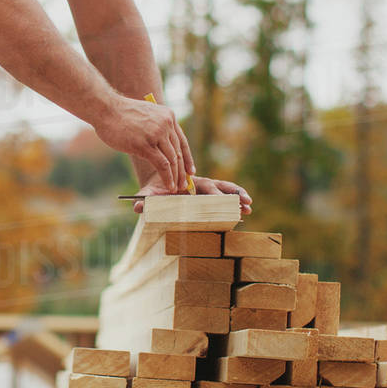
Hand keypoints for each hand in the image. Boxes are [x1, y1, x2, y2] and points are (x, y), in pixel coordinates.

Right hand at [93, 95, 195, 191]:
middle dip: (182, 171)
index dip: (187, 158)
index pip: (182, 141)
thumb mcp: (145, 115)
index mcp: (168, 116)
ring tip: (176, 188)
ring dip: (176, 176)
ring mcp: (156, 134)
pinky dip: (167, 177)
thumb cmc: (119, 114)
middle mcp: (166, 124)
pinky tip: (168, 186)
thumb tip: (159, 142)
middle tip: (184, 184)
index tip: (190, 170)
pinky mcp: (145, 145)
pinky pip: (162, 165)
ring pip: (173, 160)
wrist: (104, 108)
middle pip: (179, 152)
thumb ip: (156, 126)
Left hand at [129, 175, 253, 214]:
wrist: (158, 179)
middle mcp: (199, 184)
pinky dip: (235, 199)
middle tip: (241, 205)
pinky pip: (224, 195)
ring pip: (224, 190)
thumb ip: (144, 200)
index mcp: (187, 183)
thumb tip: (136, 208)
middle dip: (229, 197)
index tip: (220, 201)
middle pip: (217, 188)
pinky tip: (246, 208)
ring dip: (237, 197)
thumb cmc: (153, 188)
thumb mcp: (147, 193)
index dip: (212, 195)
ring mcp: (206, 189)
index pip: (202, 188)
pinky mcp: (209, 194)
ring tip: (249, 206)